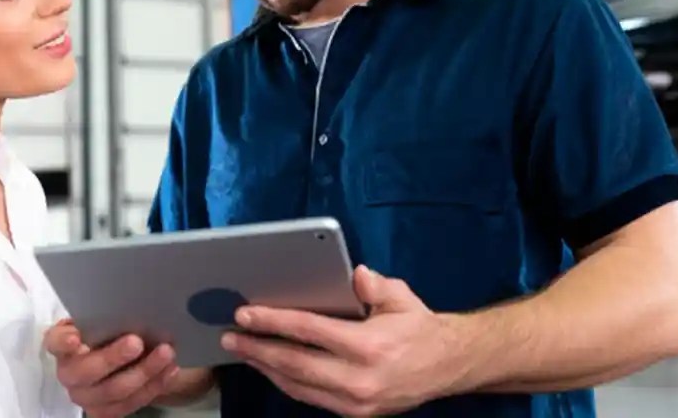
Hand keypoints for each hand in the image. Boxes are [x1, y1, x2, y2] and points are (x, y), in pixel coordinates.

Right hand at [43, 320, 179, 417]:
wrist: (130, 356)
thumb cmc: (114, 329)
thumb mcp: (108, 317)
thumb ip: (109, 315)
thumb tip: (129, 303)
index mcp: (63, 344)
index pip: (55, 342)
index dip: (63, 341)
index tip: (75, 337)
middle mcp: (69, 373)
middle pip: (85, 371)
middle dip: (113, 357)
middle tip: (137, 342)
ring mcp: (86, 396)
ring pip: (112, 391)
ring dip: (143, 372)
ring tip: (165, 353)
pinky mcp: (104, 411)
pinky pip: (129, 404)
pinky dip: (153, 386)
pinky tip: (169, 370)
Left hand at [220, 265, 462, 416]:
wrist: (448, 366)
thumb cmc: (418, 326)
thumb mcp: (401, 297)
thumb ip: (375, 285)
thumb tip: (353, 274)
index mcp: (369, 346)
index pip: (310, 331)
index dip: (274, 322)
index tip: (246, 314)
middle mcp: (359, 379)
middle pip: (295, 363)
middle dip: (258, 349)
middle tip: (230, 337)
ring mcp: (356, 403)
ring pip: (298, 386)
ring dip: (266, 367)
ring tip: (242, 351)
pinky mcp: (355, 415)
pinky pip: (310, 398)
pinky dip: (286, 382)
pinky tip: (270, 367)